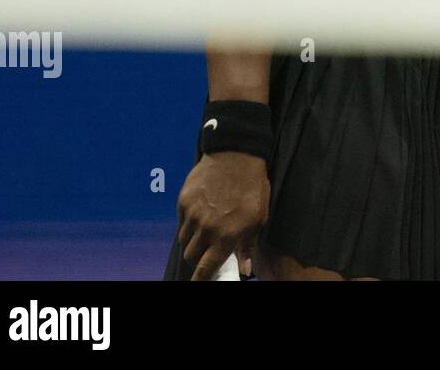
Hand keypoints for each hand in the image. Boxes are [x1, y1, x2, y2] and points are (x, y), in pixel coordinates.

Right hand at [177, 152, 269, 279]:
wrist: (237, 155)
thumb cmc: (253, 188)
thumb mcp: (258, 218)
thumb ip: (247, 246)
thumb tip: (245, 270)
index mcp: (226, 236)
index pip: (206, 268)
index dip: (200, 280)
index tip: (197, 284)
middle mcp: (206, 229)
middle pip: (190, 255)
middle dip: (197, 256)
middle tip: (207, 249)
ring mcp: (192, 215)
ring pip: (184, 239)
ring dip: (193, 238)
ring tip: (206, 226)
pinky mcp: (183, 201)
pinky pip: (181, 220)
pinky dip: (188, 221)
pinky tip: (201, 209)